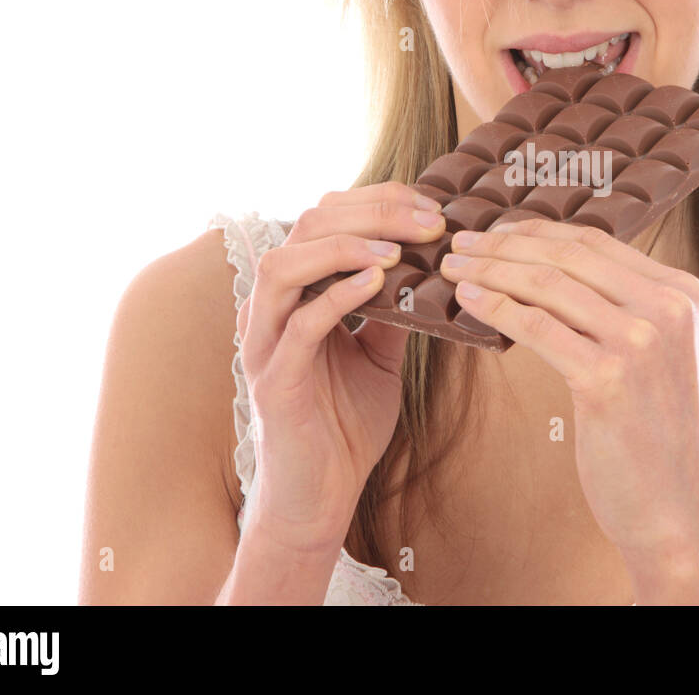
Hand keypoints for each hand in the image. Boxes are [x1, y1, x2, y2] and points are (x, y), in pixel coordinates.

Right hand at [235, 182, 446, 555]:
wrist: (320, 496)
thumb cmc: (345, 425)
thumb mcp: (380, 356)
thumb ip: (394, 311)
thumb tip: (433, 268)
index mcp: (297, 294)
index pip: (324, 218)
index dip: (376, 202)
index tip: (430, 208)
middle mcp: (272, 308)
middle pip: (305, 227)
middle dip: (371, 213)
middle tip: (427, 222)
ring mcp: (265, 343)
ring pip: (283, 266)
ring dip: (344, 247)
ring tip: (395, 250)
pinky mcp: (273, 381)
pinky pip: (298, 326)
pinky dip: (337, 297)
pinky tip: (377, 284)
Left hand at [437, 218, 698, 556]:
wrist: (676, 509)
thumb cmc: (654, 433)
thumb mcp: (657, 354)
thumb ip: (624, 307)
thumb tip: (552, 266)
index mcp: (685, 293)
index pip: (597, 242)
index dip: (537, 230)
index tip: (495, 230)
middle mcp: (670, 308)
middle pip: (570, 255)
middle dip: (506, 243)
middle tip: (462, 242)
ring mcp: (642, 341)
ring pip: (548, 284)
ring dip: (491, 269)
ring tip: (454, 268)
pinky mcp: (609, 379)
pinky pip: (537, 327)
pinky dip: (496, 307)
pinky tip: (467, 301)